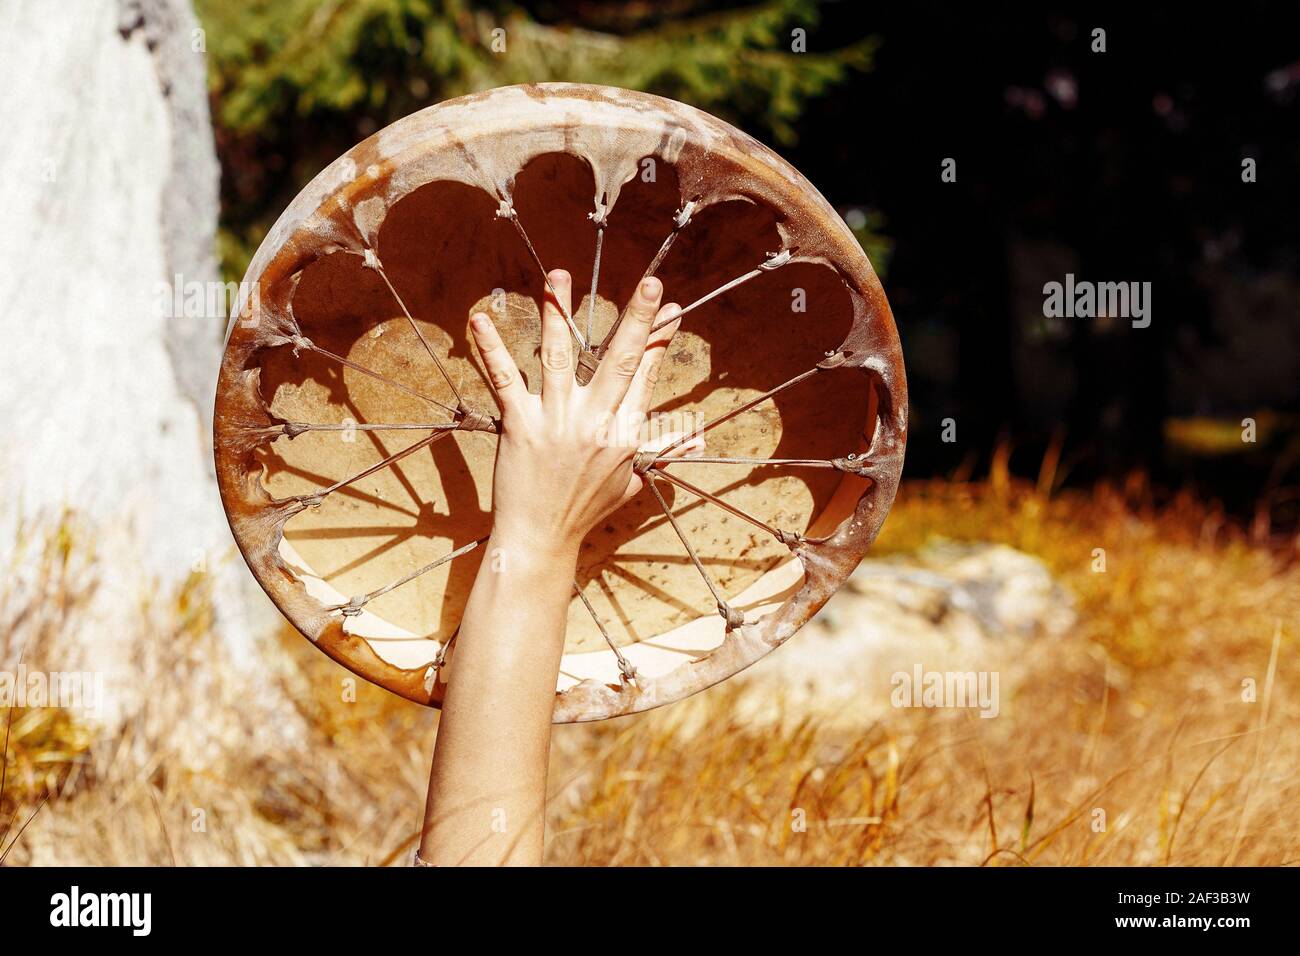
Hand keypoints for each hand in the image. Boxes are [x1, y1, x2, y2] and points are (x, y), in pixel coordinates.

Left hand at [469, 270, 692, 560]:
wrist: (541, 539)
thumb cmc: (584, 512)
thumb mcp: (628, 481)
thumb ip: (654, 452)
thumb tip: (692, 440)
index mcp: (623, 435)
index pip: (645, 377)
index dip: (659, 341)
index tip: (670, 309)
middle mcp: (595, 423)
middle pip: (620, 360)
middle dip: (637, 318)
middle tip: (649, 282)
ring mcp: (557, 421)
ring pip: (559, 357)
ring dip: (559, 313)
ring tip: (558, 276)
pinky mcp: (520, 425)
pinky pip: (505, 379)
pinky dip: (492, 349)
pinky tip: (479, 320)